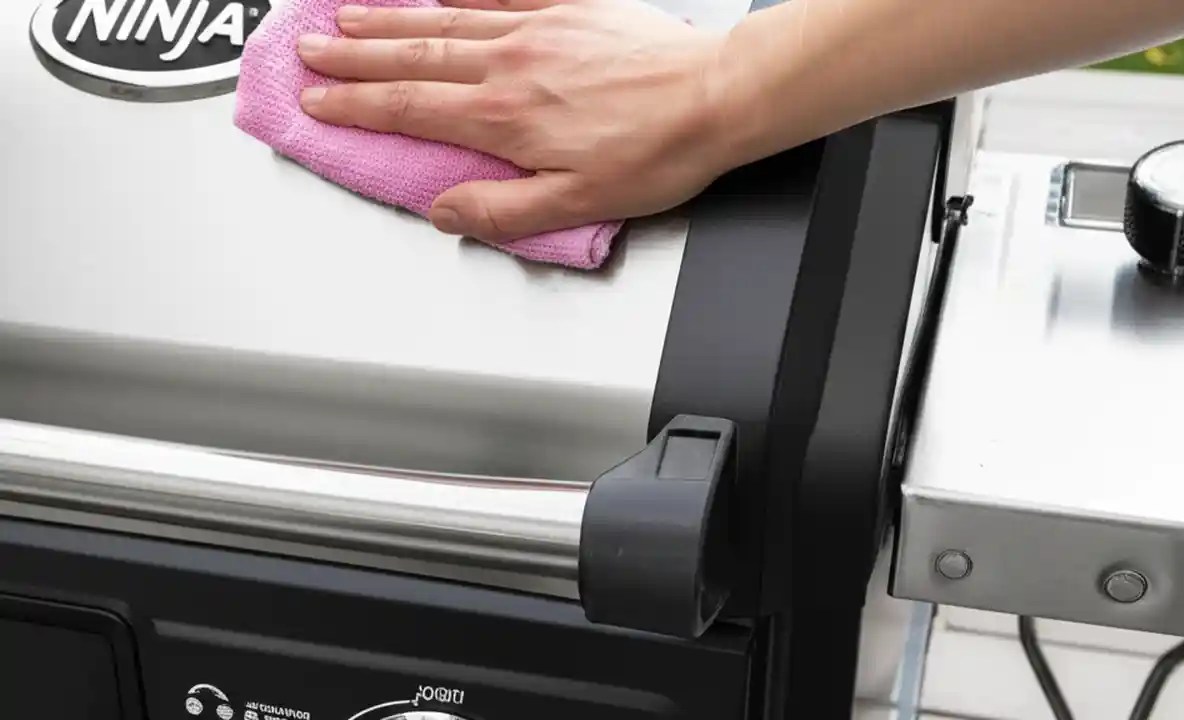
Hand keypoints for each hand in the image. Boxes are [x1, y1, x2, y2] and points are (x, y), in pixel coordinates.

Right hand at [296, 0, 738, 241]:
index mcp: (506, 118)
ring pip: (445, 20)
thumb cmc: (656, 152)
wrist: (714, 97)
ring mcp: (539, 28)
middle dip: (354, 58)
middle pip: (414, 58)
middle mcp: (512, 65)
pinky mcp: (570, 7)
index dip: (357, 108)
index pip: (410, 110)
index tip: (317, 104)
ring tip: (348, 16)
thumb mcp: (576, 204)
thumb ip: (502, 210)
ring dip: (390, 20)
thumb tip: (445, 212)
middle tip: (310, 52)